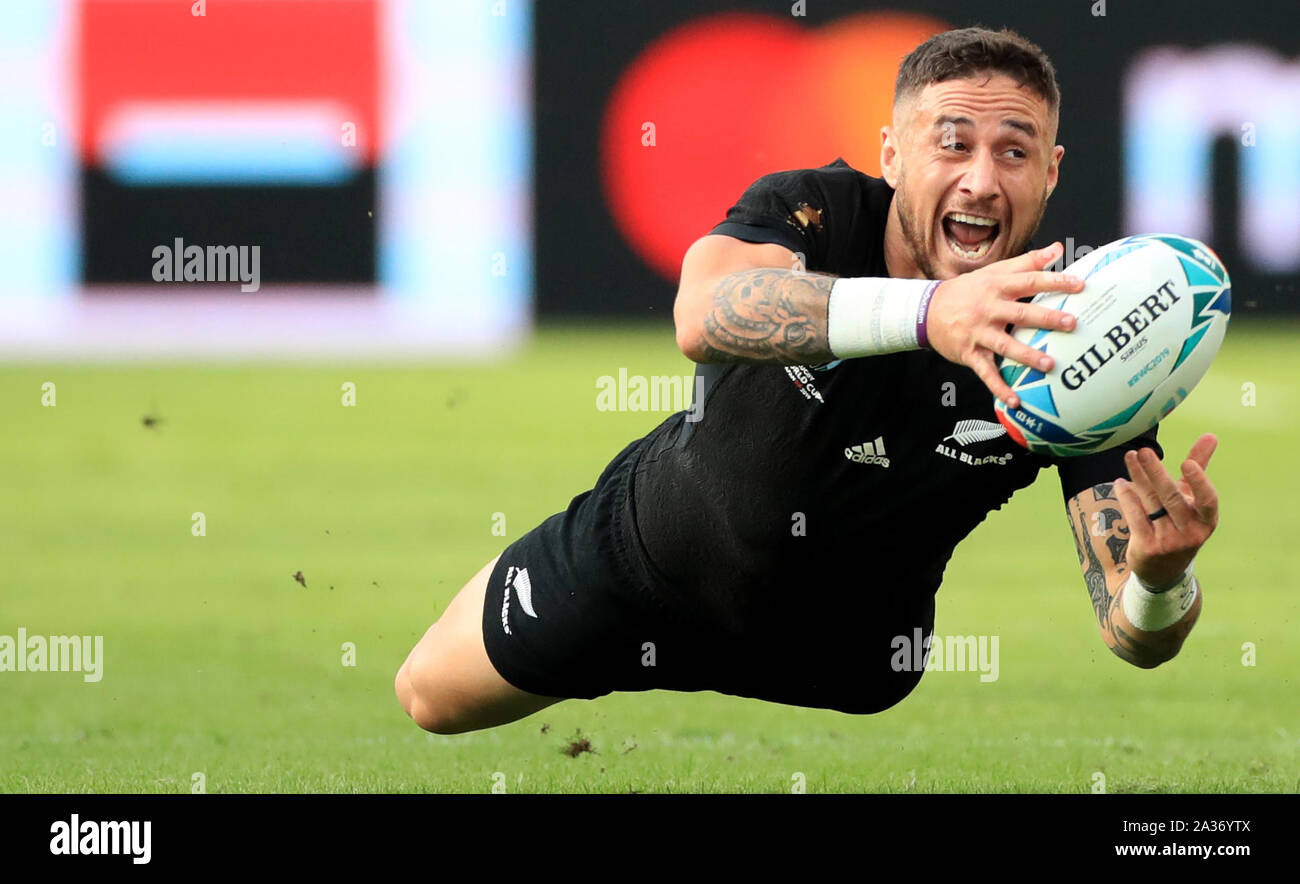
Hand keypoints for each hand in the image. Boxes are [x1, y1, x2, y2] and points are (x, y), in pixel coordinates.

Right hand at [925, 242, 1083, 408]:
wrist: (926, 310)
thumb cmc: (967, 291)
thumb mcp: (993, 273)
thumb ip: (1026, 263)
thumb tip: (1057, 249)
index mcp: (996, 287)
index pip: (1029, 282)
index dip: (1054, 282)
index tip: (1079, 284)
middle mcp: (988, 309)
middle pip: (1020, 314)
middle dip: (1046, 319)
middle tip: (1071, 323)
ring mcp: (978, 333)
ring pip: (1004, 345)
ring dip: (1026, 355)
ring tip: (1049, 365)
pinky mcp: (969, 353)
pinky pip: (985, 372)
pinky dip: (999, 387)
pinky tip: (1015, 400)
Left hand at [1113, 434, 1219, 588]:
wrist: (1163, 570)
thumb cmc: (1180, 523)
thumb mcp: (1192, 500)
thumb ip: (1199, 468)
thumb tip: (1211, 435)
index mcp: (1207, 520)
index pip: (1207, 501)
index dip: (1199, 483)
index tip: (1187, 463)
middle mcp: (1191, 532)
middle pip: (1171, 498)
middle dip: (1155, 473)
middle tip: (1143, 451)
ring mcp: (1169, 542)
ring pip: (1151, 504)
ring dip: (1138, 478)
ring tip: (1130, 458)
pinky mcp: (1147, 547)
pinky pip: (1135, 516)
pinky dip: (1127, 497)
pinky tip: (1121, 483)